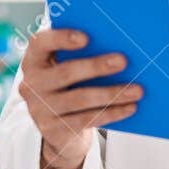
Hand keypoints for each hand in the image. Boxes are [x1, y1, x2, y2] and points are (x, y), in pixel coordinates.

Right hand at [19, 28, 142, 168]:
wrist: (59, 131)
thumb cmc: (70, 88)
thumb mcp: (67, 70)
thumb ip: (81, 55)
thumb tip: (118, 43)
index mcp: (34, 61)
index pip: (39, 43)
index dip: (61, 38)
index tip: (86, 37)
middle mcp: (31, 84)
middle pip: (66, 72)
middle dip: (97, 66)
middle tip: (123, 61)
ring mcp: (40, 109)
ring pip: (81, 99)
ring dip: (112, 93)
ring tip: (137, 89)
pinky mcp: (54, 130)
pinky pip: (88, 119)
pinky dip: (112, 112)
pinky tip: (130, 107)